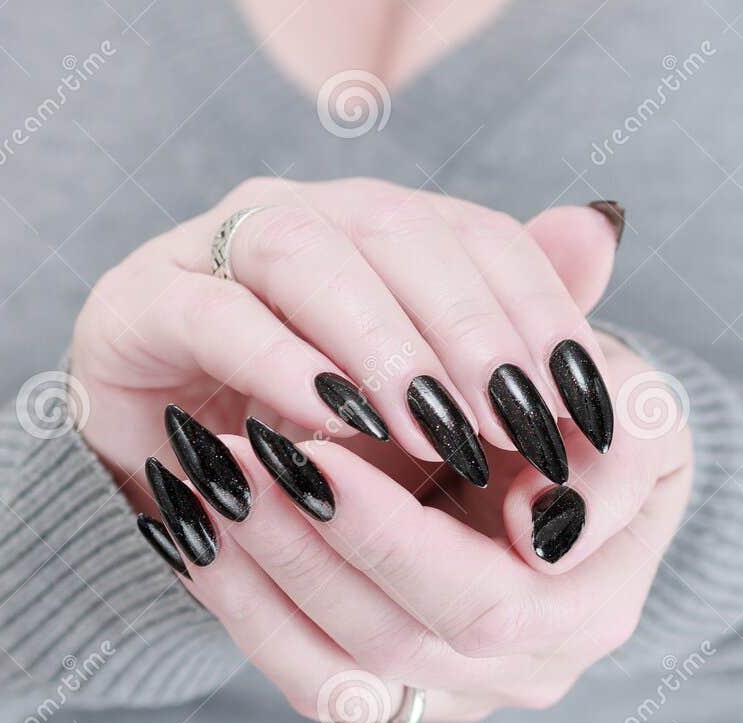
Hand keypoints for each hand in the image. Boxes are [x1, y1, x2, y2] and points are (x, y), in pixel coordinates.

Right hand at [68, 178, 621, 516]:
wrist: (190, 486)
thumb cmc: (328, 444)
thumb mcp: (438, 412)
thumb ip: (509, 333)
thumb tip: (602, 233)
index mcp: (384, 228)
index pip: (482, 238)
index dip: (542, 314)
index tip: (585, 405)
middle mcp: (304, 216)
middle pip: (402, 233)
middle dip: (472, 333)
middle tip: (521, 426)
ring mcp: (212, 248)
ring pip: (307, 253)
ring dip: (382, 344)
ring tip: (436, 431)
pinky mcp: (139, 305)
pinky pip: (214, 315)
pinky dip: (279, 364)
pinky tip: (333, 424)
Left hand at [165, 332, 692, 722]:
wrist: (562, 459)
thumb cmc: (591, 419)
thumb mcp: (638, 407)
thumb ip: (625, 440)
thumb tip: (544, 524)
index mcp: (591, 608)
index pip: (486, 600)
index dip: (393, 537)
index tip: (318, 445)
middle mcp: (523, 671)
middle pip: (399, 642)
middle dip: (306, 546)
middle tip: (237, 453)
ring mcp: (456, 693)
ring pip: (341, 674)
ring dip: (260, 576)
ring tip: (203, 482)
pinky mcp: (395, 695)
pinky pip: (308, 680)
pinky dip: (243, 609)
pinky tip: (194, 534)